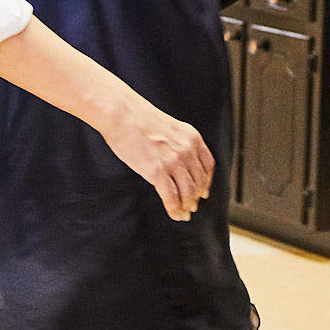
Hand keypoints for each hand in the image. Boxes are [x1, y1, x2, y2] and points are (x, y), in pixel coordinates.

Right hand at [98, 96, 213, 221]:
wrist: (122, 114)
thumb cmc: (137, 118)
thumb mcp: (169, 127)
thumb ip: (178, 143)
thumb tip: (178, 164)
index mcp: (192, 138)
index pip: (207, 166)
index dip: (206, 182)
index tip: (203, 192)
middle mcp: (187, 150)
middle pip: (198, 181)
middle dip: (196, 197)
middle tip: (191, 206)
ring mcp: (173, 162)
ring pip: (187, 192)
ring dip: (187, 206)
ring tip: (183, 213)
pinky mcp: (157, 172)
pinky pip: (171, 197)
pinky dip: (175, 209)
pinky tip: (174, 214)